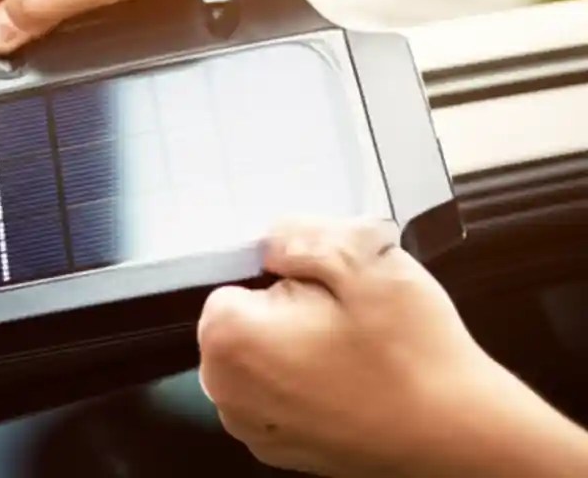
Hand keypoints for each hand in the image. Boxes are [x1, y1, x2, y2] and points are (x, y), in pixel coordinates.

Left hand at [195, 217, 509, 476]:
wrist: (462, 439)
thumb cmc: (413, 355)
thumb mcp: (367, 262)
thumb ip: (304, 235)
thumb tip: (271, 237)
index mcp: (229, 337)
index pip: (232, 279)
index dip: (283, 277)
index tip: (326, 290)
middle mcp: (224, 388)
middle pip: (242, 320)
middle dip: (285, 310)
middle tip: (347, 320)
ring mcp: (249, 425)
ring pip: (260, 357)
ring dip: (296, 348)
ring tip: (354, 353)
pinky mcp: (278, 449)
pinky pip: (278, 395)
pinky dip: (306, 386)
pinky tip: (352, 384)